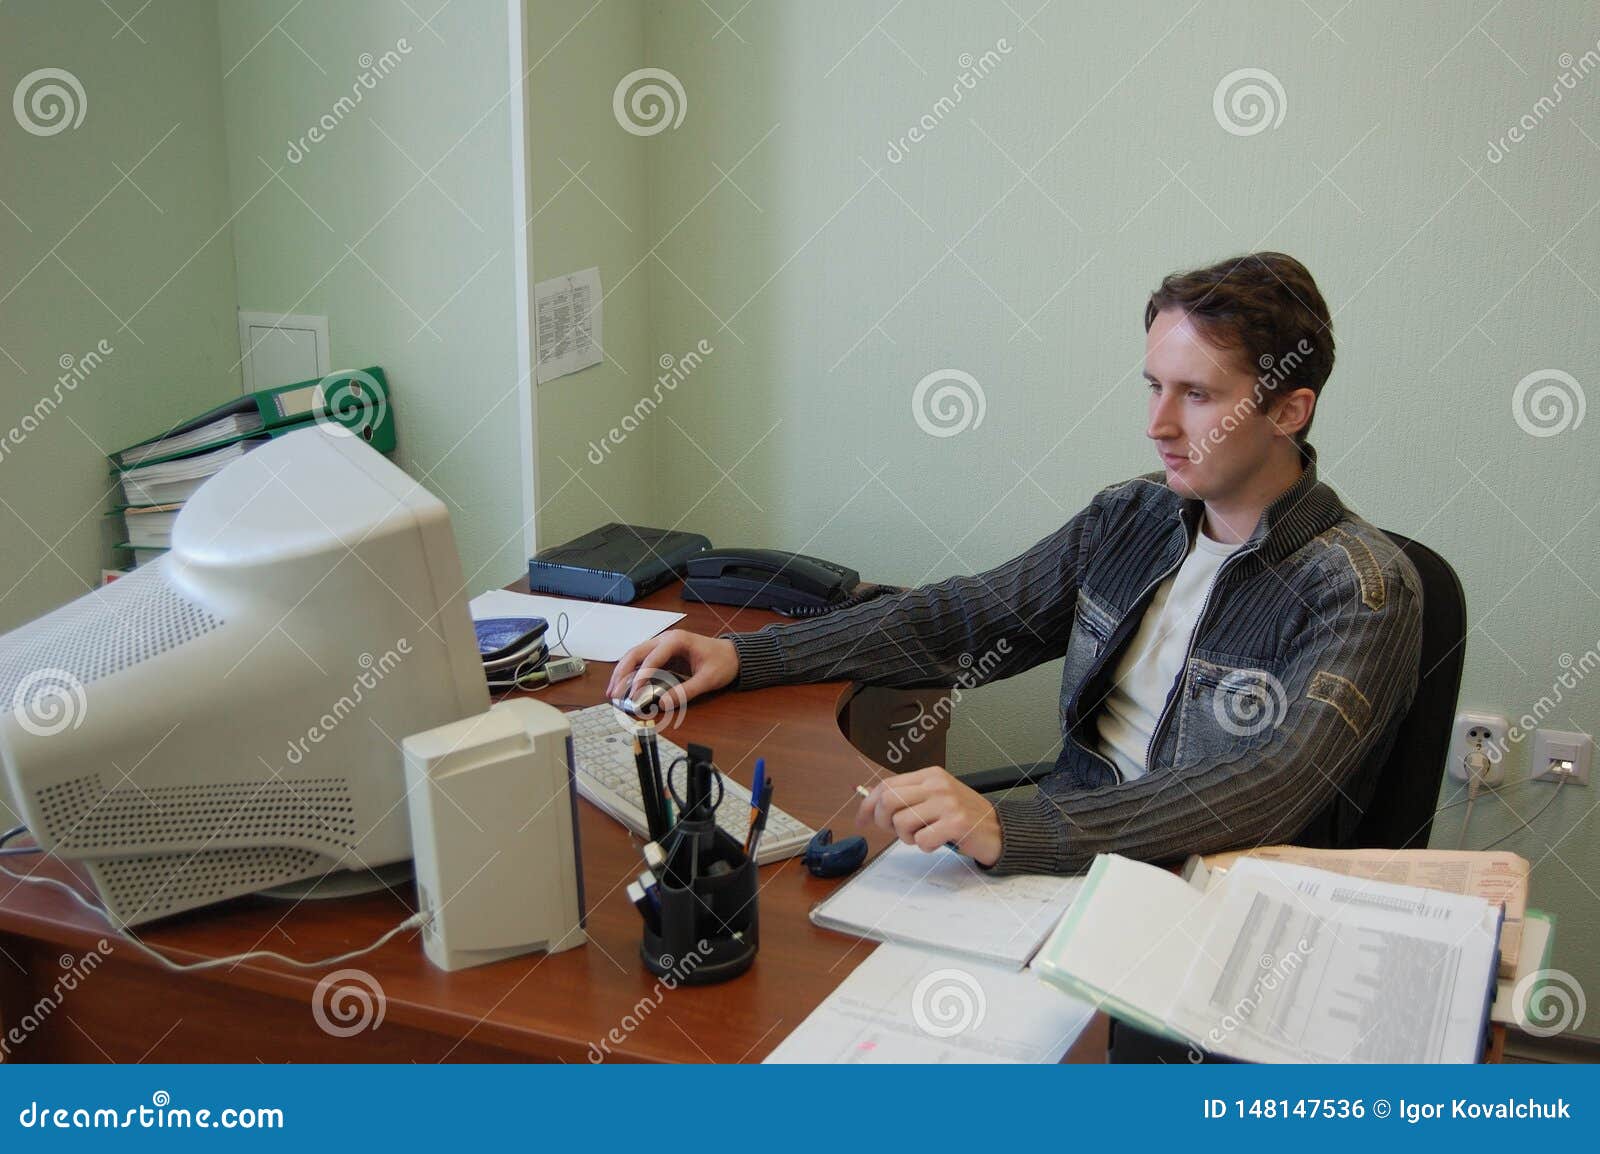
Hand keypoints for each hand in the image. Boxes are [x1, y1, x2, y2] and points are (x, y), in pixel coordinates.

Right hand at [605, 629, 739, 714]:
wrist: (733, 655)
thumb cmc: (722, 663)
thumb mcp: (707, 679)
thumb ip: (685, 692)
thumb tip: (662, 704)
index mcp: (677, 640)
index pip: (652, 657)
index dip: (640, 677)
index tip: (632, 694)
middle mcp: (665, 639)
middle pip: (636, 653)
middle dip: (622, 673)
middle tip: (613, 693)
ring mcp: (662, 645)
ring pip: (634, 656)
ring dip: (622, 673)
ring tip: (612, 691)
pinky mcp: (662, 654)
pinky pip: (641, 661)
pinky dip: (630, 673)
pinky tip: (623, 686)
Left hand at [855, 766, 1002, 866]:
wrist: (999, 830)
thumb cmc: (963, 816)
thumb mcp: (935, 798)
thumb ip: (908, 799)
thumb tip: (869, 807)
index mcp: (930, 775)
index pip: (887, 785)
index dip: (868, 804)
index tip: (861, 820)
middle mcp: (938, 784)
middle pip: (889, 800)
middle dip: (884, 822)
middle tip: (897, 832)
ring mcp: (947, 802)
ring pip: (902, 822)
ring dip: (908, 837)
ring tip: (924, 836)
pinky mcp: (957, 823)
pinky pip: (922, 840)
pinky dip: (925, 847)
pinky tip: (938, 842)